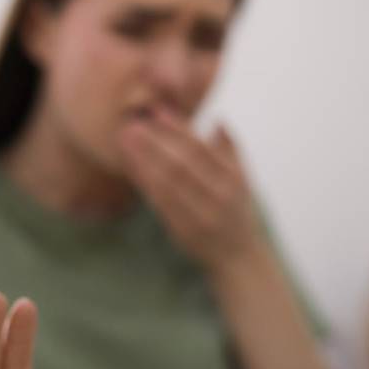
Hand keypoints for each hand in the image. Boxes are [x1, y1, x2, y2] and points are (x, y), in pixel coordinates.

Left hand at [117, 108, 263, 270]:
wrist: (239, 257)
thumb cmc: (237, 212)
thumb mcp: (243, 180)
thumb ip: (230, 150)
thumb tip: (217, 120)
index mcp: (233, 178)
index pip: (202, 148)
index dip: (179, 129)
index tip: (157, 111)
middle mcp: (219, 195)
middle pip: (182, 164)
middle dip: (156, 142)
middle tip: (132, 124)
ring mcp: (201, 214)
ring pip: (168, 184)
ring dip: (145, 160)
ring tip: (126, 141)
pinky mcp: (184, 231)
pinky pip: (161, 204)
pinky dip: (146, 184)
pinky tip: (132, 168)